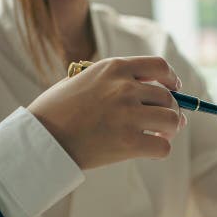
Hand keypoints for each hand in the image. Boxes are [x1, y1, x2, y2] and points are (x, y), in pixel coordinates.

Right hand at [27, 56, 185, 169]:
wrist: (40, 139)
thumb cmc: (57, 111)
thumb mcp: (82, 79)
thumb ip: (113, 80)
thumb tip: (150, 89)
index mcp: (113, 68)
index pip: (160, 67)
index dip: (172, 79)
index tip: (175, 88)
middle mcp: (124, 88)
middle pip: (168, 97)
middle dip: (171, 111)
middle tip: (166, 124)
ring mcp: (128, 114)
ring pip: (172, 120)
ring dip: (169, 130)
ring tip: (159, 136)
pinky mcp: (129, 142)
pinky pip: (163, 147)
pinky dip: (160, 150)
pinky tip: (149, 150)